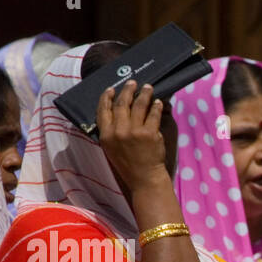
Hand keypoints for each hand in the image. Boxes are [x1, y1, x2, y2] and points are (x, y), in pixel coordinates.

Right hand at [96, 81, 167, 195]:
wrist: (144, 179)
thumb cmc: (128, 165)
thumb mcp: (111, 148)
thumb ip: (111, 131)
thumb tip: (115, 111)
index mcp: (106, 135)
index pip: (103, 110)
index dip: (106, 97)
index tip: (111, 88)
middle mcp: (118, 131)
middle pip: (122, 104)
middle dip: (127, 90)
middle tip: (133, 82)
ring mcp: (134, 132)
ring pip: (139, 105)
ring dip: (144, 94)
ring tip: (148, 87)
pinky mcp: (149, 134)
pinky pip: (153, 114)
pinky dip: (156, 106)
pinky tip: (158, 102)